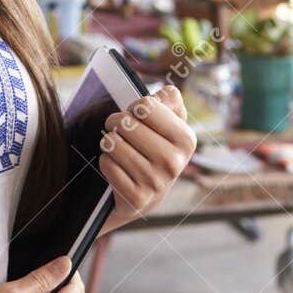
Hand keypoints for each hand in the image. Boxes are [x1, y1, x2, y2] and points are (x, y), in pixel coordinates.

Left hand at [100, 83, 194, 226]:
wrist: (147, 195)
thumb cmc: (155, 149)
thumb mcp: (168, 124)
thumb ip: (169, 101)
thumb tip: (166, 93)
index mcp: (186, 139)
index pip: (145, 105)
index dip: (135, 107)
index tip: (137, 116)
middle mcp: (174, 162)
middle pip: (125, 123)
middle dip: (116, 122)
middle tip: (119, 130)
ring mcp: (155, 182)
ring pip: (113, 143)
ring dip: (109, 143)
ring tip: (117, 148)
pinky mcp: (136, 198)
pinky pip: (106, 164)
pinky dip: (106, 162)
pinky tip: (117, 168)